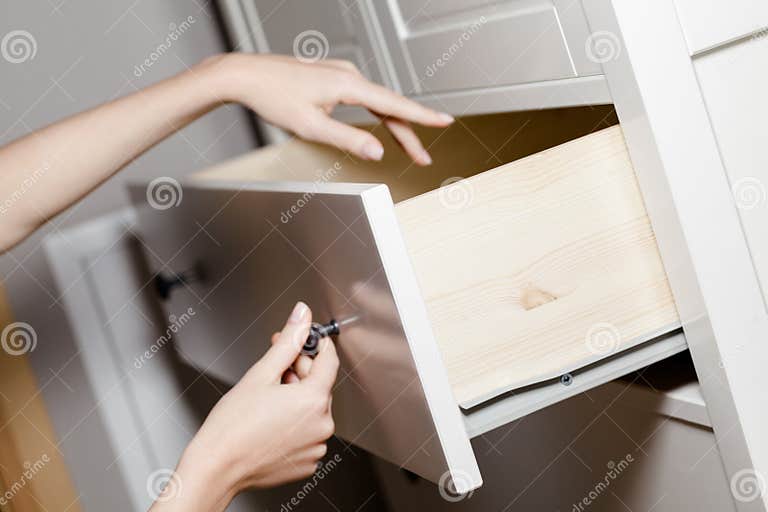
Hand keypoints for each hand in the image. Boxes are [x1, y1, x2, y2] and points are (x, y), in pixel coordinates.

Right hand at [152, 302, 338, 510]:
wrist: (216, 468)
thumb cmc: (232, 426)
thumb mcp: (261, 374)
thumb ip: (288, 341)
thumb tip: (302, 315)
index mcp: (314, 400)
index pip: (329, 360)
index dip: (314, 345)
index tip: (304, 339)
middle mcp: (322, 425)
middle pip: (319, 385)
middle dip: (298, 372)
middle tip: (272, 371)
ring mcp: (316, 446)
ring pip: (312, 409)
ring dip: (295, 399)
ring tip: (267, 402)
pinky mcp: (308, 462)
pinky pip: (307, 432)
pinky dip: (294, 424)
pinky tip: (271, 422)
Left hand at [207, 53, 453, 164]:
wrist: (246, 76)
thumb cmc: (273, 97)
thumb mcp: (310, 127)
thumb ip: (347, 140)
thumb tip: (378, 150)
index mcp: (348, 85)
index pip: (394, 104)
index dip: (422, 116)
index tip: (445, 121)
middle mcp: (349, 76)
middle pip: (390, 106)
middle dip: (409, 133)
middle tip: (423, 158)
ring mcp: (341, 75)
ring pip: (378, 102)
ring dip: (394, 124)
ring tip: (409, 147)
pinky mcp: (333, 78)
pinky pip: (365, 97)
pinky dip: (378, 112)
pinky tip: (381, 123)